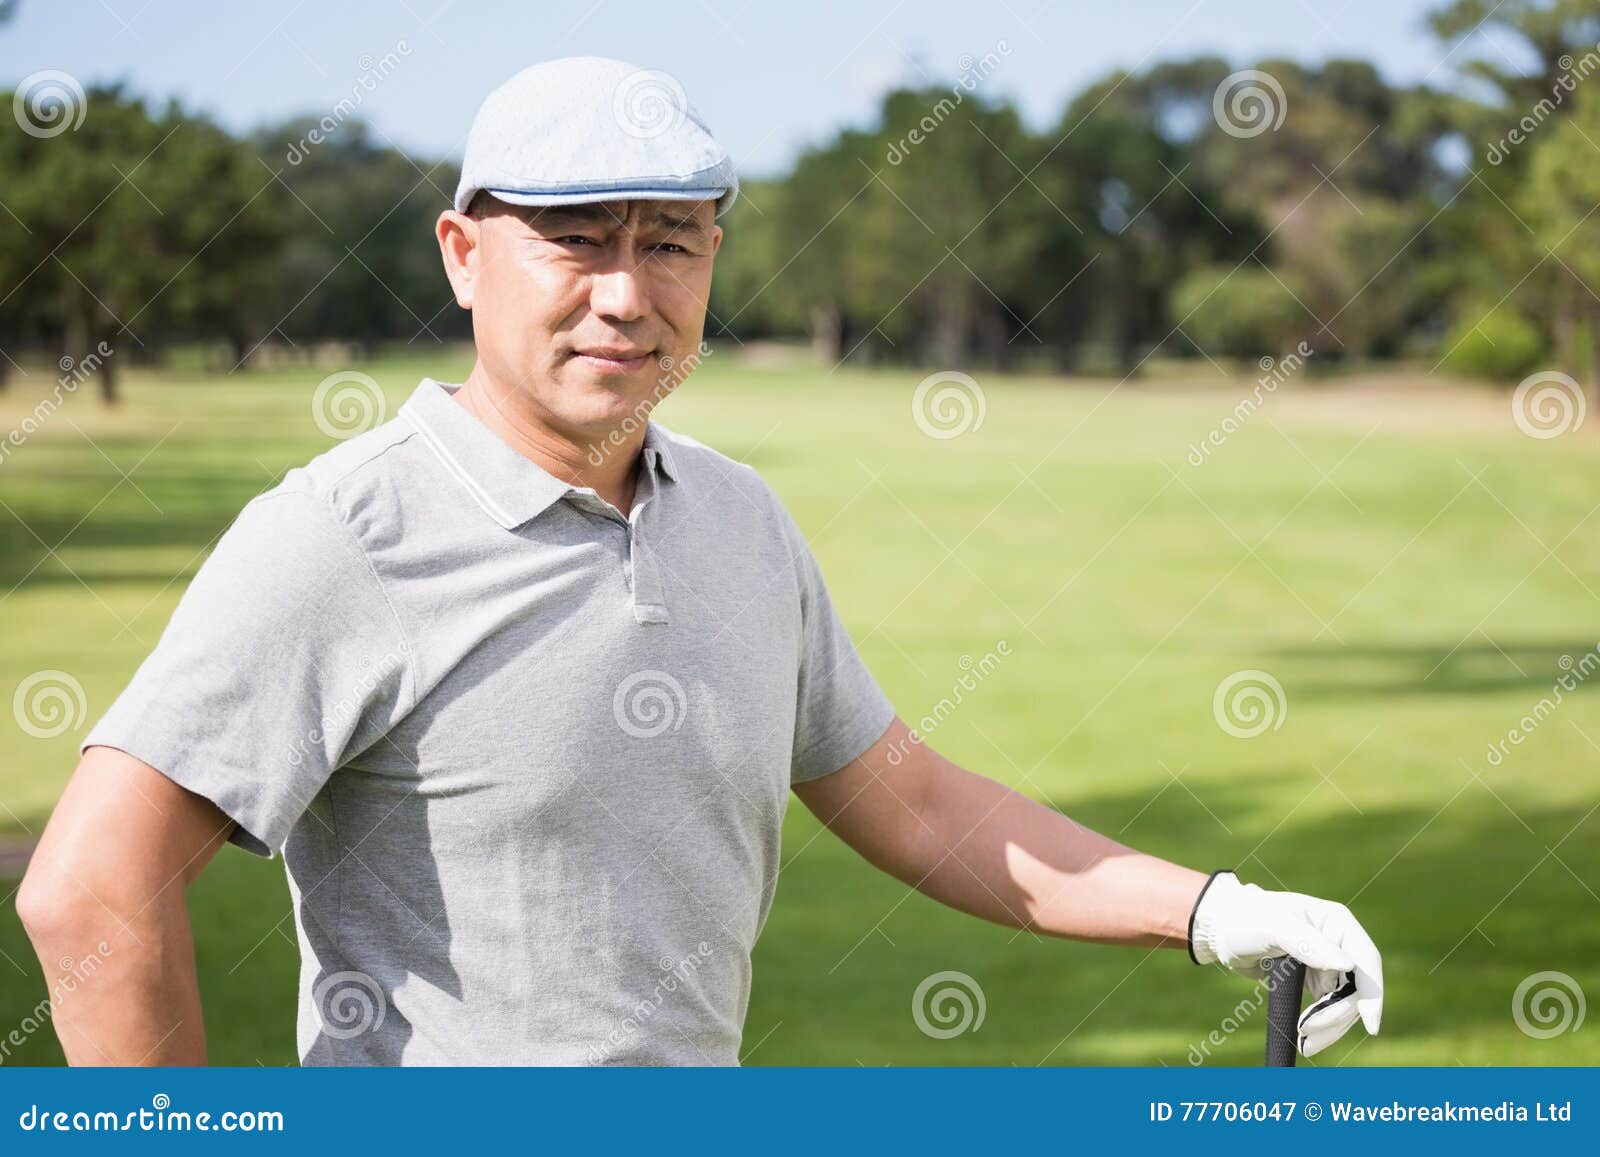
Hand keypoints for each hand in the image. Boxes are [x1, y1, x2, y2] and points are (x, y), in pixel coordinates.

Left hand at [1187, 869, 1382, 1056]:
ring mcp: (1327, 962)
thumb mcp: (1274, 927)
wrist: (1222, 931)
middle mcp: (1337, 942)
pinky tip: (1307, 1039)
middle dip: (1337, 1015)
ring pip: (1343, 1003)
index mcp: (1336, 923)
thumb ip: (1309, 943)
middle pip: (1355, 989)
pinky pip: (1327, 1007)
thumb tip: (1348, 965)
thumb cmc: (1246, 920)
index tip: (1370, 1025)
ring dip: (1330, 1026)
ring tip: (1306, 1044)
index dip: (1372, 993)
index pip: (1366, 961)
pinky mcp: (1314, 979)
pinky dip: (1321, 1025)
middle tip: (1308, 1033)